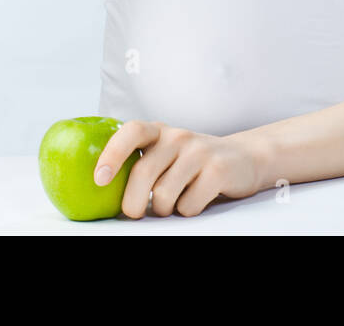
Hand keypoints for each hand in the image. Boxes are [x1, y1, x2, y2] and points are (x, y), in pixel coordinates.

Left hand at [94, 120, 264, 217]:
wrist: (243, 158)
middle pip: (143, 172)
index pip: (131, 132)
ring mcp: (199, 152)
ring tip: (171, 204)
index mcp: (158, 131)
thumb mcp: (165, 152)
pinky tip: (194, 201)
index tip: (100, 179)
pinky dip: (186, 211)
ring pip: (164, 194)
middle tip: (133, 213)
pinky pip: (188, 205)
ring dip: (163, 209)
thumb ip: (140, 162)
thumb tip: (103, 190)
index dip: (112, 153)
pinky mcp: (218, 171)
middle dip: (132, 201)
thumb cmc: (191, 162)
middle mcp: (177, 136)